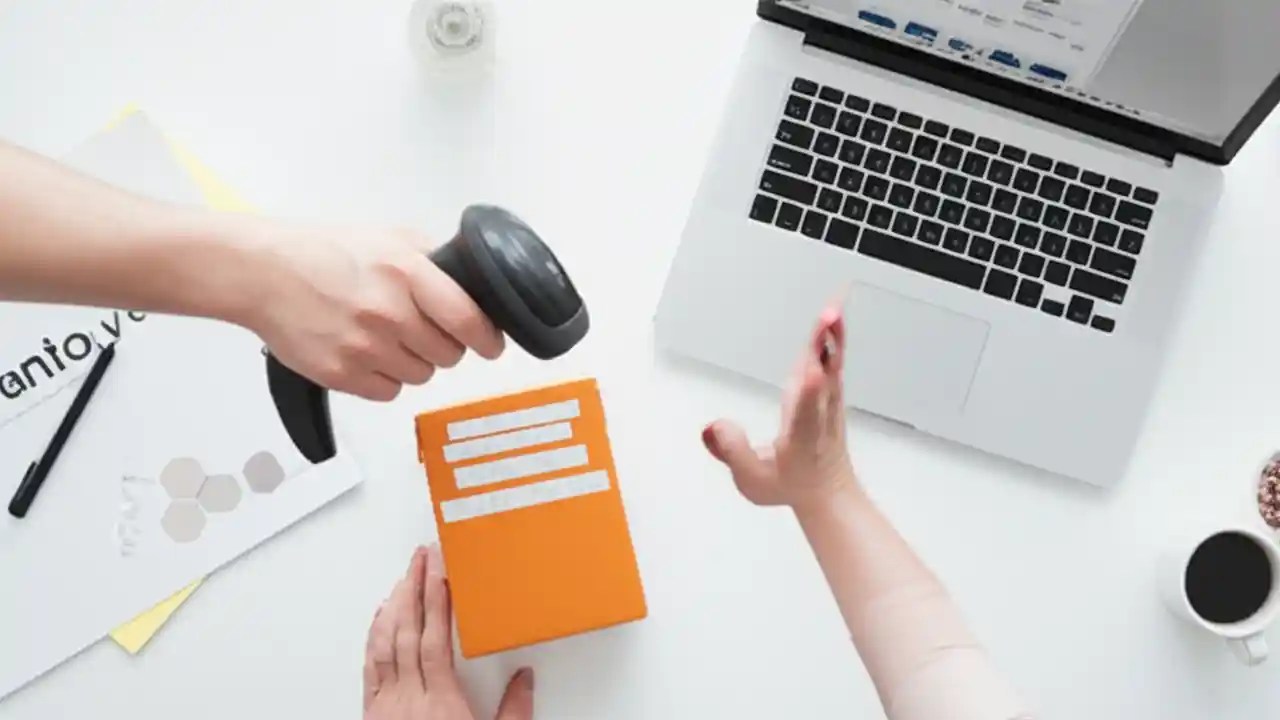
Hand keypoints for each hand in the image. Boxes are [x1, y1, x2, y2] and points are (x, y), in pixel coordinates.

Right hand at [234, 218, 505, 400]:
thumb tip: (471, 285)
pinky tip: (365, 353)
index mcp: (406, 272)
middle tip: (419, 329)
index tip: (491, 345)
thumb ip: (432, 260)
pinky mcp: (340, 373)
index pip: (467, 319)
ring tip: (384, 337)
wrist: (263, 273)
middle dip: (442, 345)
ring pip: (420, 376)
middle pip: (447, 354)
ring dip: (412, 362)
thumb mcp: (388, 238)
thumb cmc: (323, 253)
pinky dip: (383, 379)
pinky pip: (387, 392)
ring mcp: (364, 346)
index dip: (486, 338)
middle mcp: (388, 312)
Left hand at [364, 546, 534, 719]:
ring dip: (395, 607)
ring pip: (386, 644)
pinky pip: (370, 666)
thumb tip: (526, 678)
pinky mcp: (371, 711)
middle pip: (409, 633)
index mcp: (442, 701)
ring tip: (404, 579)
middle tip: (421, 559)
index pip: (436, 639)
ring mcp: (387, 702)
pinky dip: (374, 637)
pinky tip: (381, 618)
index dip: (436, 602)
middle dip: (415, 589)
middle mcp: (409, 696)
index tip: (440, 572)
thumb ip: (513, 710)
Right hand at [701, 302, 852, 509]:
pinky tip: (835, 319)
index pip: (805, 412)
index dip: (809, 391)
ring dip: (833, 336)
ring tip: (836, 305)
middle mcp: (820, 414)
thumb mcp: (752, 480)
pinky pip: (835, 361)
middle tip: (830, 314)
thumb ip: (732, 453)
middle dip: (824, 347)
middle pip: (823, 375)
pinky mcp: (831, 394)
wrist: (827, 494)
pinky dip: (835, 339)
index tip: (814, 370)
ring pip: (833, 364)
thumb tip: (711, 427)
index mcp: (801, 436)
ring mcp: (829, 402)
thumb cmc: (790, 485)